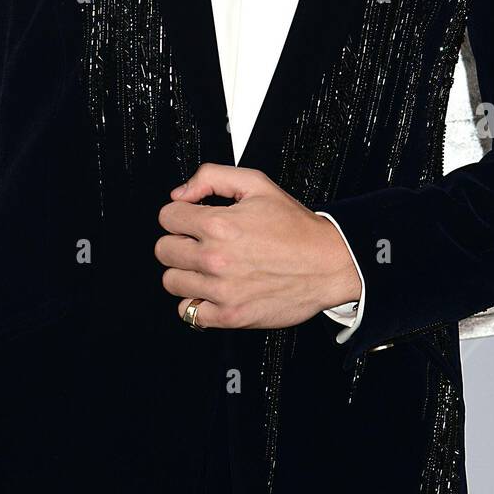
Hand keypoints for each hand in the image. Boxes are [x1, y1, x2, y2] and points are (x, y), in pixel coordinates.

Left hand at [155, 162, 361, 329]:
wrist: (329, 263)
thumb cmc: (296, 227)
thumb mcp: (257, 184)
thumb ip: (212, 177)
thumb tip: (180, 194)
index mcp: (219, 223)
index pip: (167, 216)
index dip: (179, 214)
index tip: (190, 219)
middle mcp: (215, 258)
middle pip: (163, 250)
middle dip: (178, 242)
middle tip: (198, 242)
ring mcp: (221, 290)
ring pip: (171, 281)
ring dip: (185, 272)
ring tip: (206, 267)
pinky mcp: (230, 316)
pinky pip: (188, 313)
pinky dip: (196, 302)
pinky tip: (212, 290)